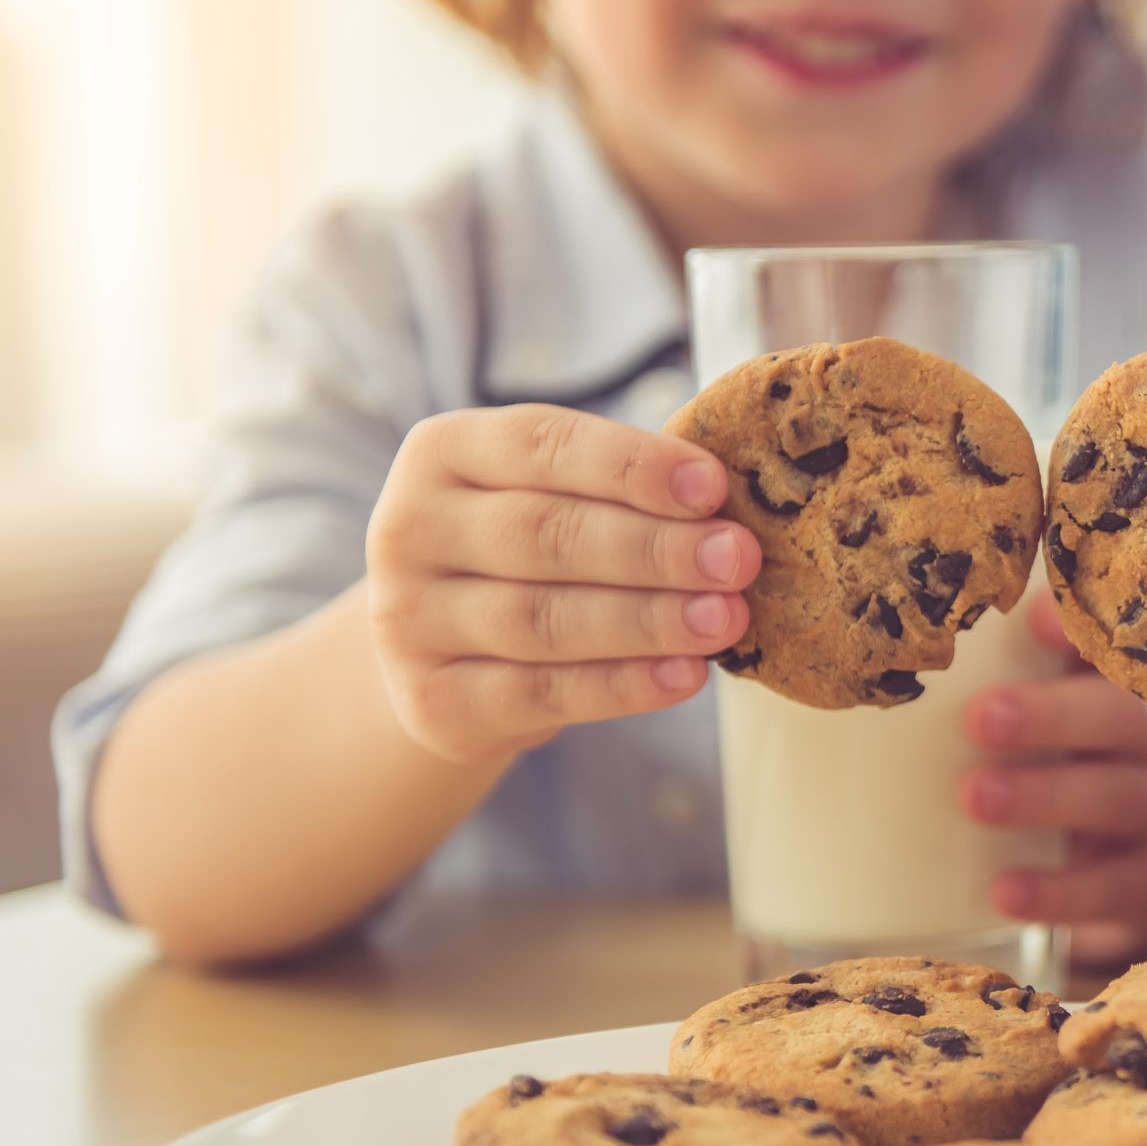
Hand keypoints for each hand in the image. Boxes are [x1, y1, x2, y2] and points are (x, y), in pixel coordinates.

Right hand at [366, 404, 759, 762]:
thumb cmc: (530, 556)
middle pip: (544, 534)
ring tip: (724, 620)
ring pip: (542, 619)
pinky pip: (538, 693)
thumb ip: (622, 490)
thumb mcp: (554, 499)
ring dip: (647, 620)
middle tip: (738, 559)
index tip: (713, 487)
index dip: (631, 464)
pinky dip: (620, 686)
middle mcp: (409, 528)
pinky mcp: (432, 701)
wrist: (448, 659)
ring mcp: (409, 619)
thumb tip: (729, 504)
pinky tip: (684, 676)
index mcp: (442, 450)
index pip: (541, 444)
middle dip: (654, 547)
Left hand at [960, 594, 1146, 964]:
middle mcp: (1130, 744)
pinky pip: (1112, 887)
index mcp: (1097, 690)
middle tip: (980, 718)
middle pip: (1112, 716)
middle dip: (1047, 715)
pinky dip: (1059, 891)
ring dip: (1044, 796)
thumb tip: (816, 700)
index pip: (1096, 646)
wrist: (1137, 865)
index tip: (1030, 616)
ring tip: (975, 798)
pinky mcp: (1142, 881)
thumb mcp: (1021, 728)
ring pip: (1115, 797)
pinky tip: (1004, 892)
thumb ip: (951, 699)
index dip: (1072, 629)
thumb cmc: (1046, 774)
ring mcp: (1144, 814)